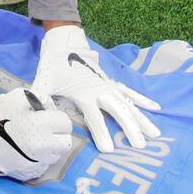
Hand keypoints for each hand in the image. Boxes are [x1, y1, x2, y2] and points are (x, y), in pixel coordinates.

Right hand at [0, 88, 73, 181]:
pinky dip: (39, 159)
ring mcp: (34, 163)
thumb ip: (41, 99)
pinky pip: (43, 166)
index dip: (57, 119)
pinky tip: (27, 151)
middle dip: (58, 135)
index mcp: (40, 127)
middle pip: (65, 143)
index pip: (65, 124)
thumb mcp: (19, 96)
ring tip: (34, 140)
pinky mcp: (27, 174)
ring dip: (50, 148)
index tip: (47, 118)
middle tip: (45, 130)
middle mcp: (41, 148)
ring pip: (55, 156)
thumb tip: (52, 108)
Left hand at [31, 25, 160, 152]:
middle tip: (139, 146)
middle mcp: (101, 90)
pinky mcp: (112, 83)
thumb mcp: (44, 79)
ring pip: (128, 104)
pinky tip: (156, 108)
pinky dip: (143, 100)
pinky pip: (130, 93)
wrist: (64, 44)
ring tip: (155, 133)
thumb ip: (40, 95)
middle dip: (130, 128)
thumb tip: (37, 108)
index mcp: (84, 92)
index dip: (101, 132)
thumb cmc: (54, 65)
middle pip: (118, 111)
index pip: (94, 116)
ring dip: (142, 118)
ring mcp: (108, 86)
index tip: (108, 149)